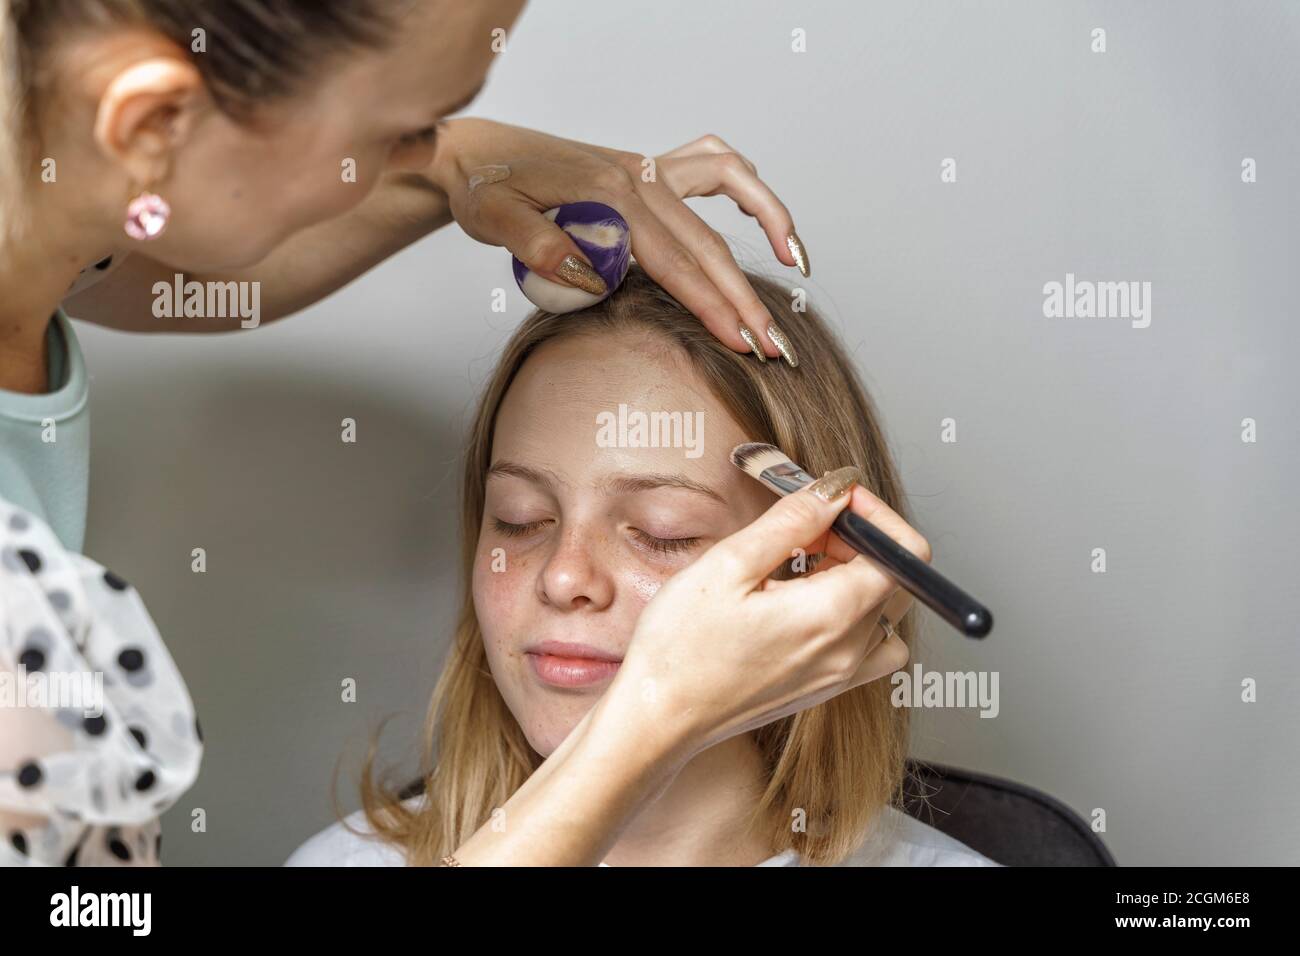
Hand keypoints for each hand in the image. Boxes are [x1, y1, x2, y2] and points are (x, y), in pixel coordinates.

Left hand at [428, 118, 807, 359]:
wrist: (476, 153)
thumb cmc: (485, 189)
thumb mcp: (495, 220)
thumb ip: (538, 246)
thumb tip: (590, 273)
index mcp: (610, 194)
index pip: (675, 263)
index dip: (712, 306)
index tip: (742, 343)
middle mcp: (639, 176)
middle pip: (708, 243)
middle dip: (745, 298)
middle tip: (775, 346)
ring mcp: (648, 168)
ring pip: (725, 201)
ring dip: (769, 229)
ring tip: (797, 264)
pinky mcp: (648, 169)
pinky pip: (713, 166)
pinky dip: (748, 187)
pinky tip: (763, 212)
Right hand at [609, 476, 921, 758]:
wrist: (659, 717)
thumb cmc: (681, 647)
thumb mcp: (729, 564)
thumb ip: (792, 520)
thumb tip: (833, 490)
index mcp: (831, 615)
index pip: (899, 552)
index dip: (871, 513)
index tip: (834, 498)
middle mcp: (848, 650)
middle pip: (895, 578)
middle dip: (860, 538)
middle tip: (807, 526)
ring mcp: (840, 675)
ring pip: (884, 610)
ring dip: (857, 576)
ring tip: (802, 566)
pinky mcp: (825, 688)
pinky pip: (868, 644)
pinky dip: (852, 614)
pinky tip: (802, 603)